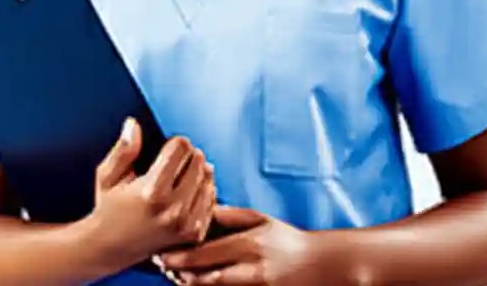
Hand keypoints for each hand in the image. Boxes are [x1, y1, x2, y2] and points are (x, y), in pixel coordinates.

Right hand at [86, 118, 217, 272]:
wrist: (111, 248)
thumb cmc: (108, 208)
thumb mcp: (107, 175)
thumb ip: (123, 149)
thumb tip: (133, 124)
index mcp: (151, 191)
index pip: (181, 148)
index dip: (174, 142)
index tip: (167, 148)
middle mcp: (173, 208)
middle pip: (198, 161)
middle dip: (187, 156)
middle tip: (174, 162)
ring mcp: (186, 224)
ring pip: (208, 179)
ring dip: (198, 172)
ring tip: (181, 176)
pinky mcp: (195, 234)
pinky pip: (211, 199)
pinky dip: (203, 191)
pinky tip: (188, 191)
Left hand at [156, 206, 329, 284]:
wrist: (324, 265)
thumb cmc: (288, 240)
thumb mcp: (261, 220)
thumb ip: (231, 215)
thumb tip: (201, 207)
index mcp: (250, 244)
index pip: (208, 252)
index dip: (182, 255)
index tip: (162, 252)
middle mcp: (254, 268)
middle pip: (208, 276)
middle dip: (182, 272)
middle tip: (162, 266)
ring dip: (193, 284)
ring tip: (176, 276)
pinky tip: (197, 284)